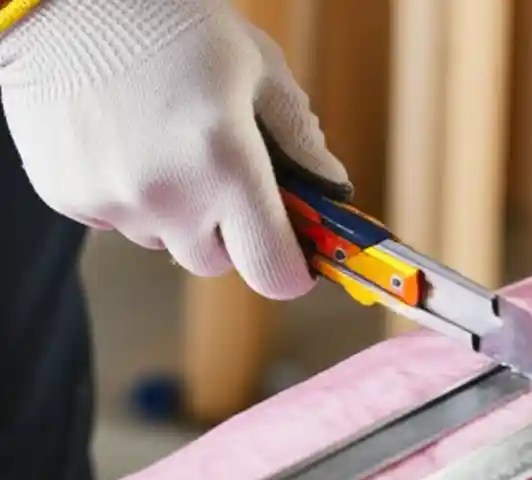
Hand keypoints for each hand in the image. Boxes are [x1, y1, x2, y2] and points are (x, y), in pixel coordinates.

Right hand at [0, 0, 349, 298]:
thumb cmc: (174, 24)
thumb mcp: (258, 68)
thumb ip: (300, 138)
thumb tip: (333, 191)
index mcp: (227, 162)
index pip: (273, 273)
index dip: (289, 269)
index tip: (295, 252)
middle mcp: (168, 194)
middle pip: (214, 261)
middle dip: (229, 232)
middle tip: (223, 177)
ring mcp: (112, 200)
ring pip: (163, 241)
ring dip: (175, 213)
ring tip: (166, 145)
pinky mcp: (68, 196)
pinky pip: (117, 221)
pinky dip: (128, 196)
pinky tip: (125, 141)